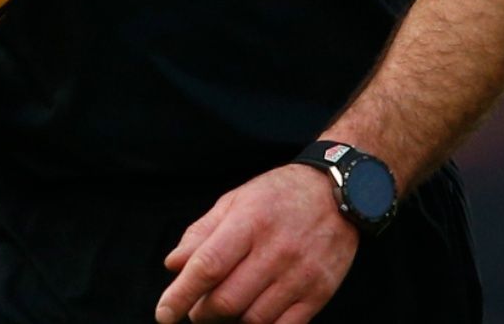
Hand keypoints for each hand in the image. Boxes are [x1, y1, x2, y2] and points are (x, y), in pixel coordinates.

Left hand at [153, 162, 358, 323]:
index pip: (207, 266)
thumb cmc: (278, 196)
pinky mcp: (319, 292)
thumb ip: (202, 233)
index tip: (164, 314)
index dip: (181, 294)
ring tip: (225, 311)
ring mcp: (300, 274)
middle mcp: (276, 250)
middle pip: (227, 300)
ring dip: (230, 323)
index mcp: (249, 222)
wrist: (339, 192)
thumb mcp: (236, 201)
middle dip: (203, 313)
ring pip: (253, 319)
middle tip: (198, 310)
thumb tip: (173, 265)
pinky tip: (252, 317)